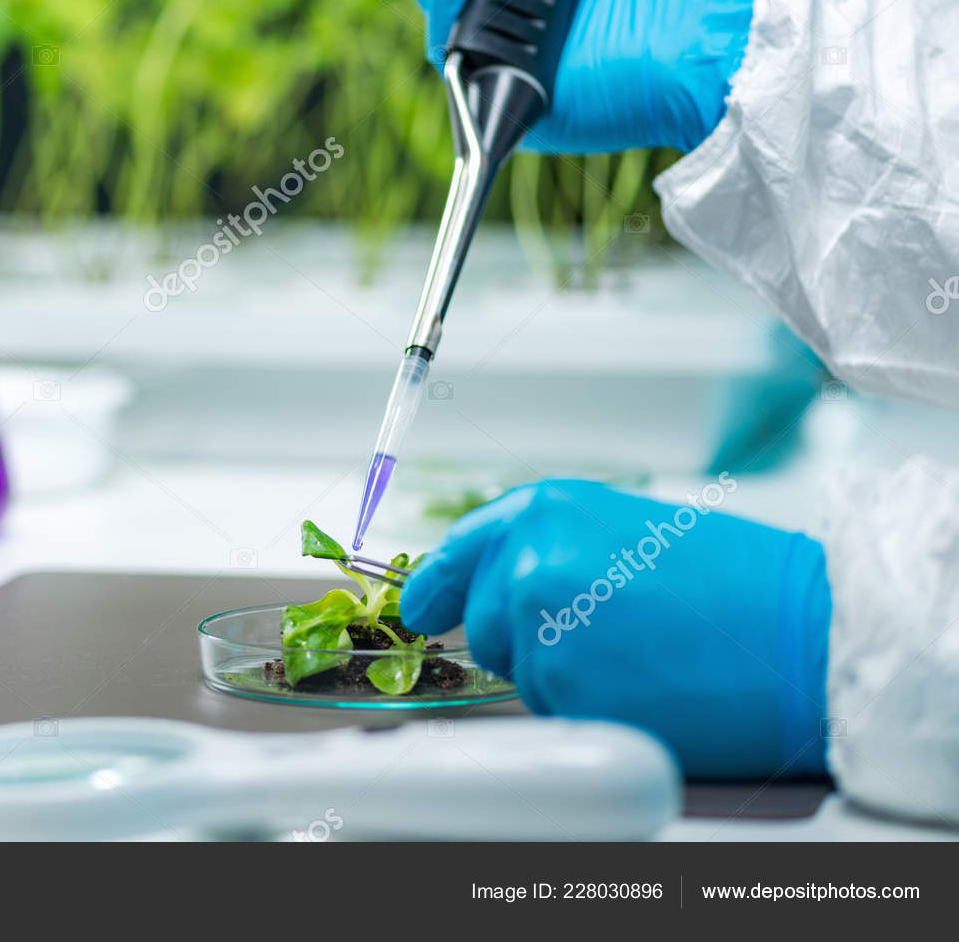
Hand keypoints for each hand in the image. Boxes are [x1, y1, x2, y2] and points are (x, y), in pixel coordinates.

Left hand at [398, 479, 829, 777]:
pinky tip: (648, 685)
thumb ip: (556, 547)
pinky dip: (591, 708)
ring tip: (642, 652)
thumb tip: (504, 581)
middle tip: (610, 633)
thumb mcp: (632, 528)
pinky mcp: (566, 695)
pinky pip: (555, 712)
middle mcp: (529, 566)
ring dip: (565, 673)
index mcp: (546, 510)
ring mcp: (541, 633)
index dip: (437, 584)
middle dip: (524, 637)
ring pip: (523, 672)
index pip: (461, 550)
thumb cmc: (740, 582)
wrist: (806, 635)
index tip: (417, 606)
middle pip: (483, 624)